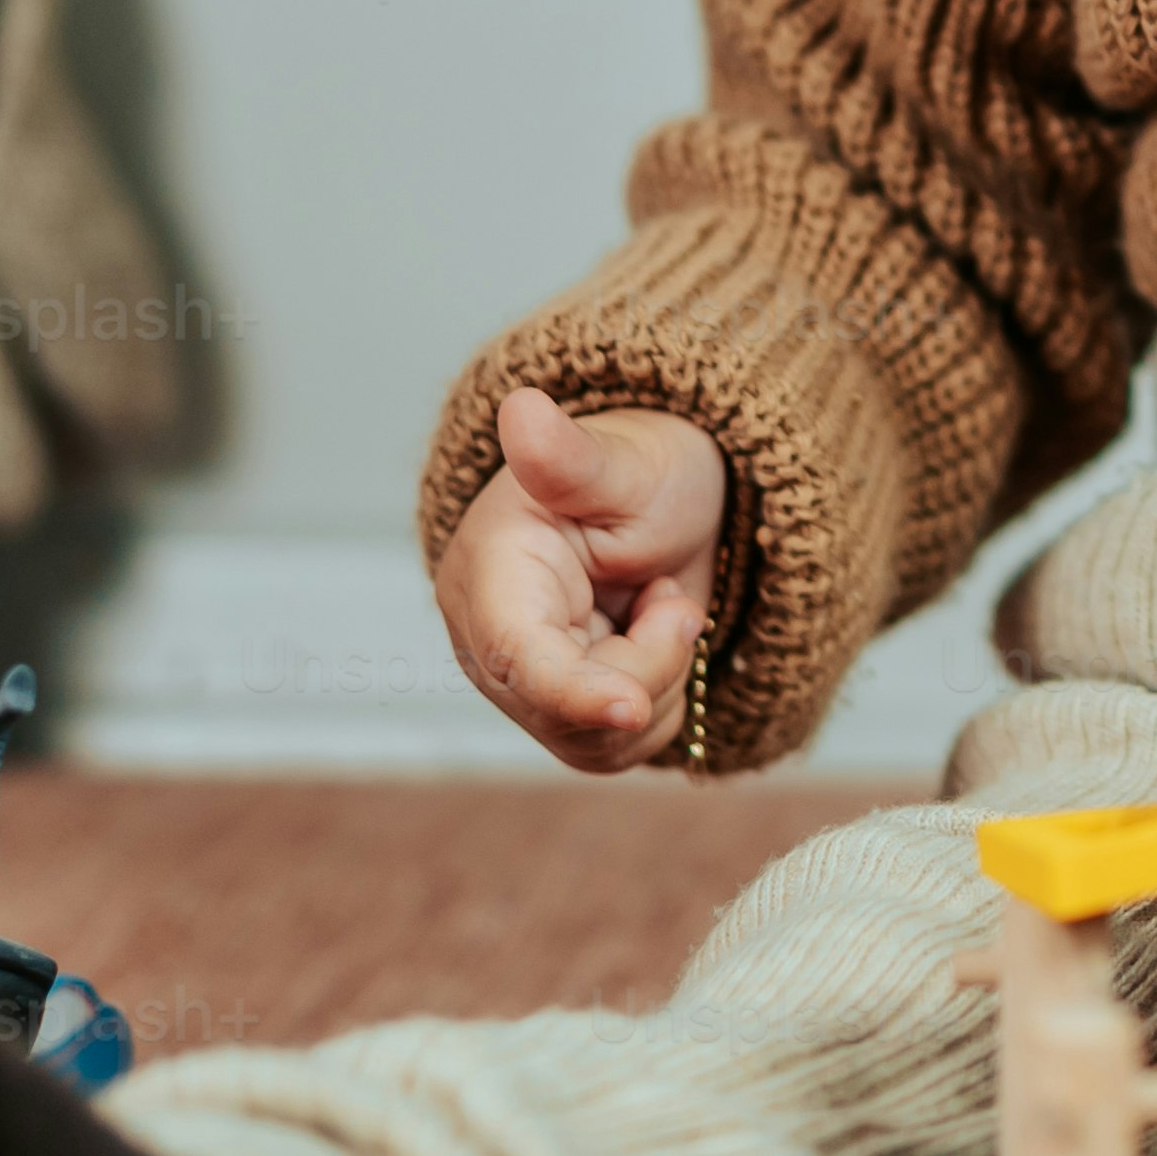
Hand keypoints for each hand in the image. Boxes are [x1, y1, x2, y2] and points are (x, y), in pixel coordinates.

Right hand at [435, 388, 724, 775]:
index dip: (574, 690)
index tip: (632, 706)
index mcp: (489, 569)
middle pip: (564, 709)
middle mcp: (485, 636)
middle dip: (646, 665)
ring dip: (656, 683)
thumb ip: (571, 456)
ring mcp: (515, 680)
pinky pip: (610, 747)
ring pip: (594, 740)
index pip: (517, 653)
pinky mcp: (550, 711)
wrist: (663, 503)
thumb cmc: (639, 473)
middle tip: (671, 597)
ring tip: (656, 607)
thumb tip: (521, 408)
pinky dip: (654, 705)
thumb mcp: (621, 461)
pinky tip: (648, 641)